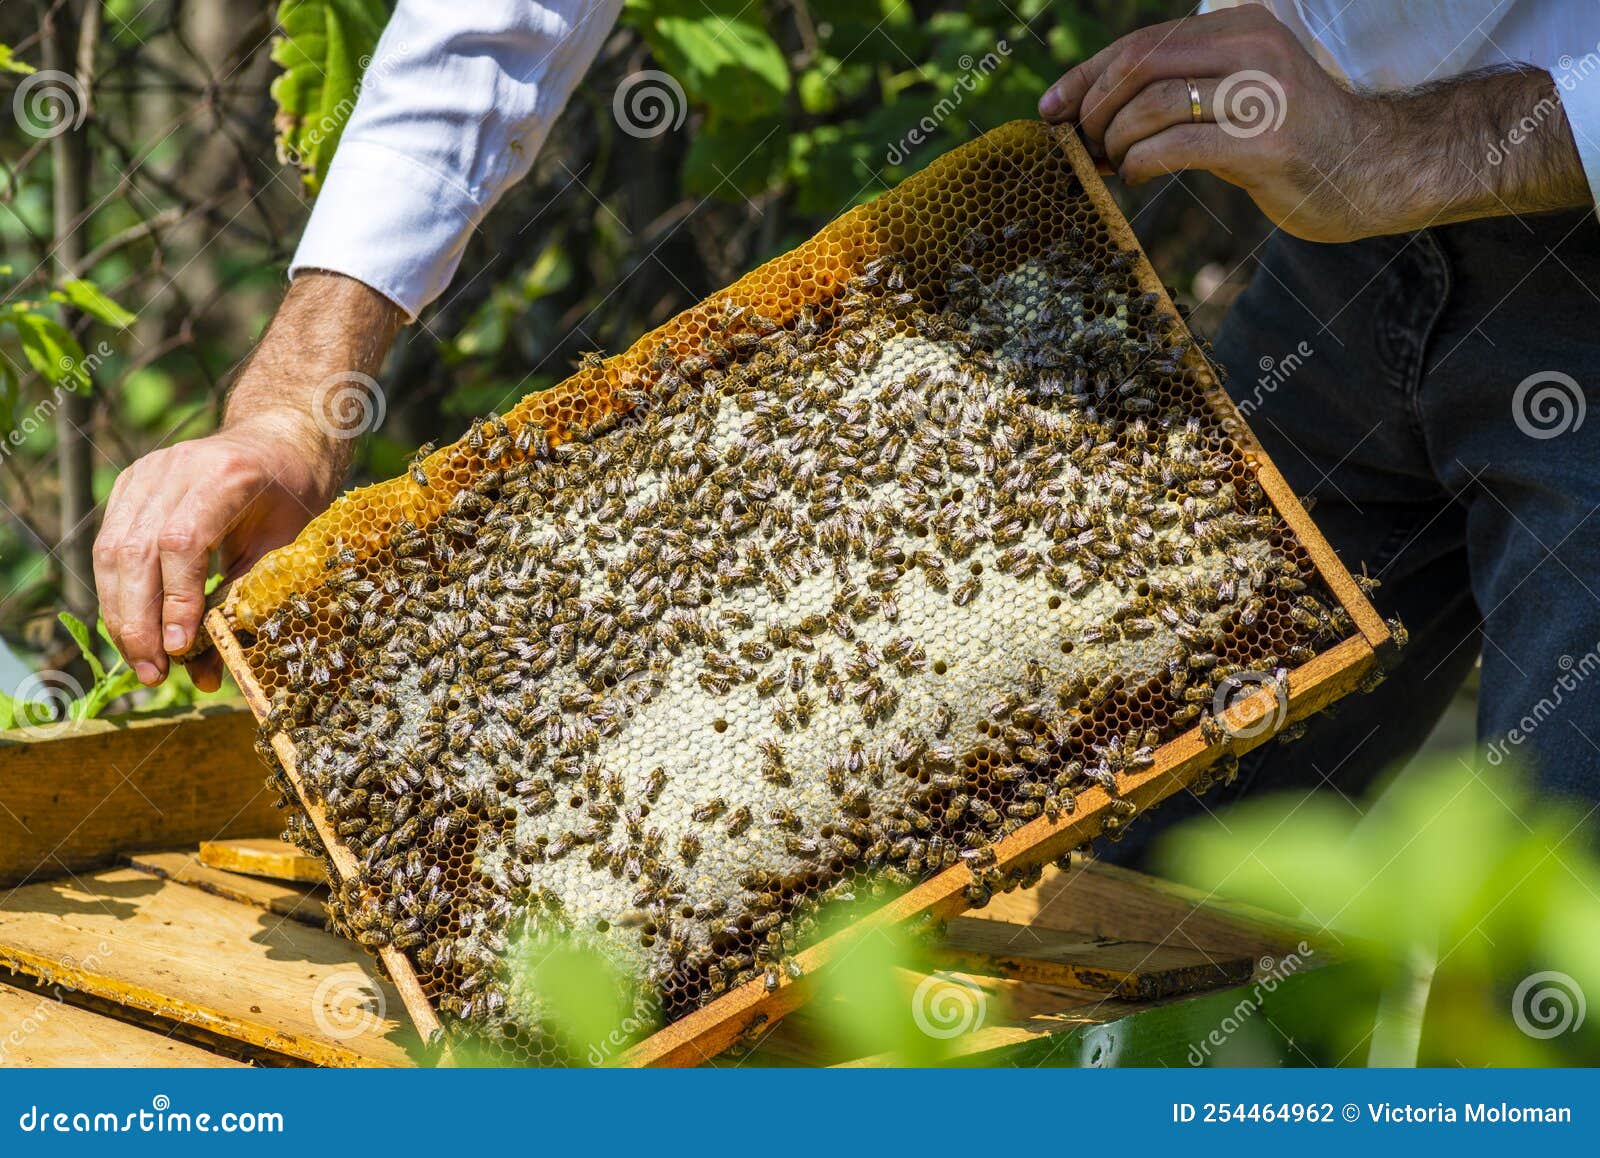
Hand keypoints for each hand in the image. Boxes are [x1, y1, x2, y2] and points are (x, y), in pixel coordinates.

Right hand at [93, 413, 345, 689]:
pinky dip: (117, 592)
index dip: (176, 600)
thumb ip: (244, 599)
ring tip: (142, 663)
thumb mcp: (284, 547)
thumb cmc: (292, 498)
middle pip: (136, 550)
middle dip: (139, 620)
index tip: (178, 649)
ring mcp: (146, 472)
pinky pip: (110, 545)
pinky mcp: (129, 484)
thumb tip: (207, 673)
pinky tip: (133, 630)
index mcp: (226, 475)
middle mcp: (176, 468)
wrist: (279, 440)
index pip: (183, 543)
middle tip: (153, 672)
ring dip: (121, 614)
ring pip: (112, 551)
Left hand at [1039, 7, 1386, 241]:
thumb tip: (1092, 111)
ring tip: (1109, 163)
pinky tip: (1133, 176)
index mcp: (1240, 26)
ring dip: (1112, 139)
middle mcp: (1252, 48)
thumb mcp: (1238, 94)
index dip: (1086, 76)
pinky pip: (1174, 146)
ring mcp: (1261, 95)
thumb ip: (1180, 88)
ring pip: (1150, 103)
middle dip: (1093, 107)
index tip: (1051, 110)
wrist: (1373, 170)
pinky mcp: (1264, 144)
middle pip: (1138, 64)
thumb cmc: (1292, 138)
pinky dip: (1138, 163)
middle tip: (1080, 144)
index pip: (1142, 43)